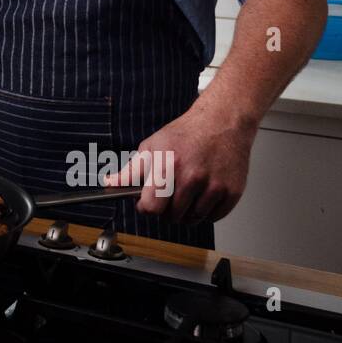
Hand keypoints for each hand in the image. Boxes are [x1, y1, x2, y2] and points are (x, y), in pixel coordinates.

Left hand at [103, 100, 256, 224]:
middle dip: (167, 208)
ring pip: (193, 219)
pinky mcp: (232, 192)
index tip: (148, 201)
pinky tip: (204, 192)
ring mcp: (214, 186)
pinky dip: (207, 211)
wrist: (222, 122)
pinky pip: (213, 217)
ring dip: (188, 211)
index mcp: (168, 165)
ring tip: (188, 190)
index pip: (151, 207)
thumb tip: (110, 184)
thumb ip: (131, 170)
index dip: (147, 207)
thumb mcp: (153, 146)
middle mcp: (192, 177)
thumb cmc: (186, 133)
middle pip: (172, 216)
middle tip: (171, 191)